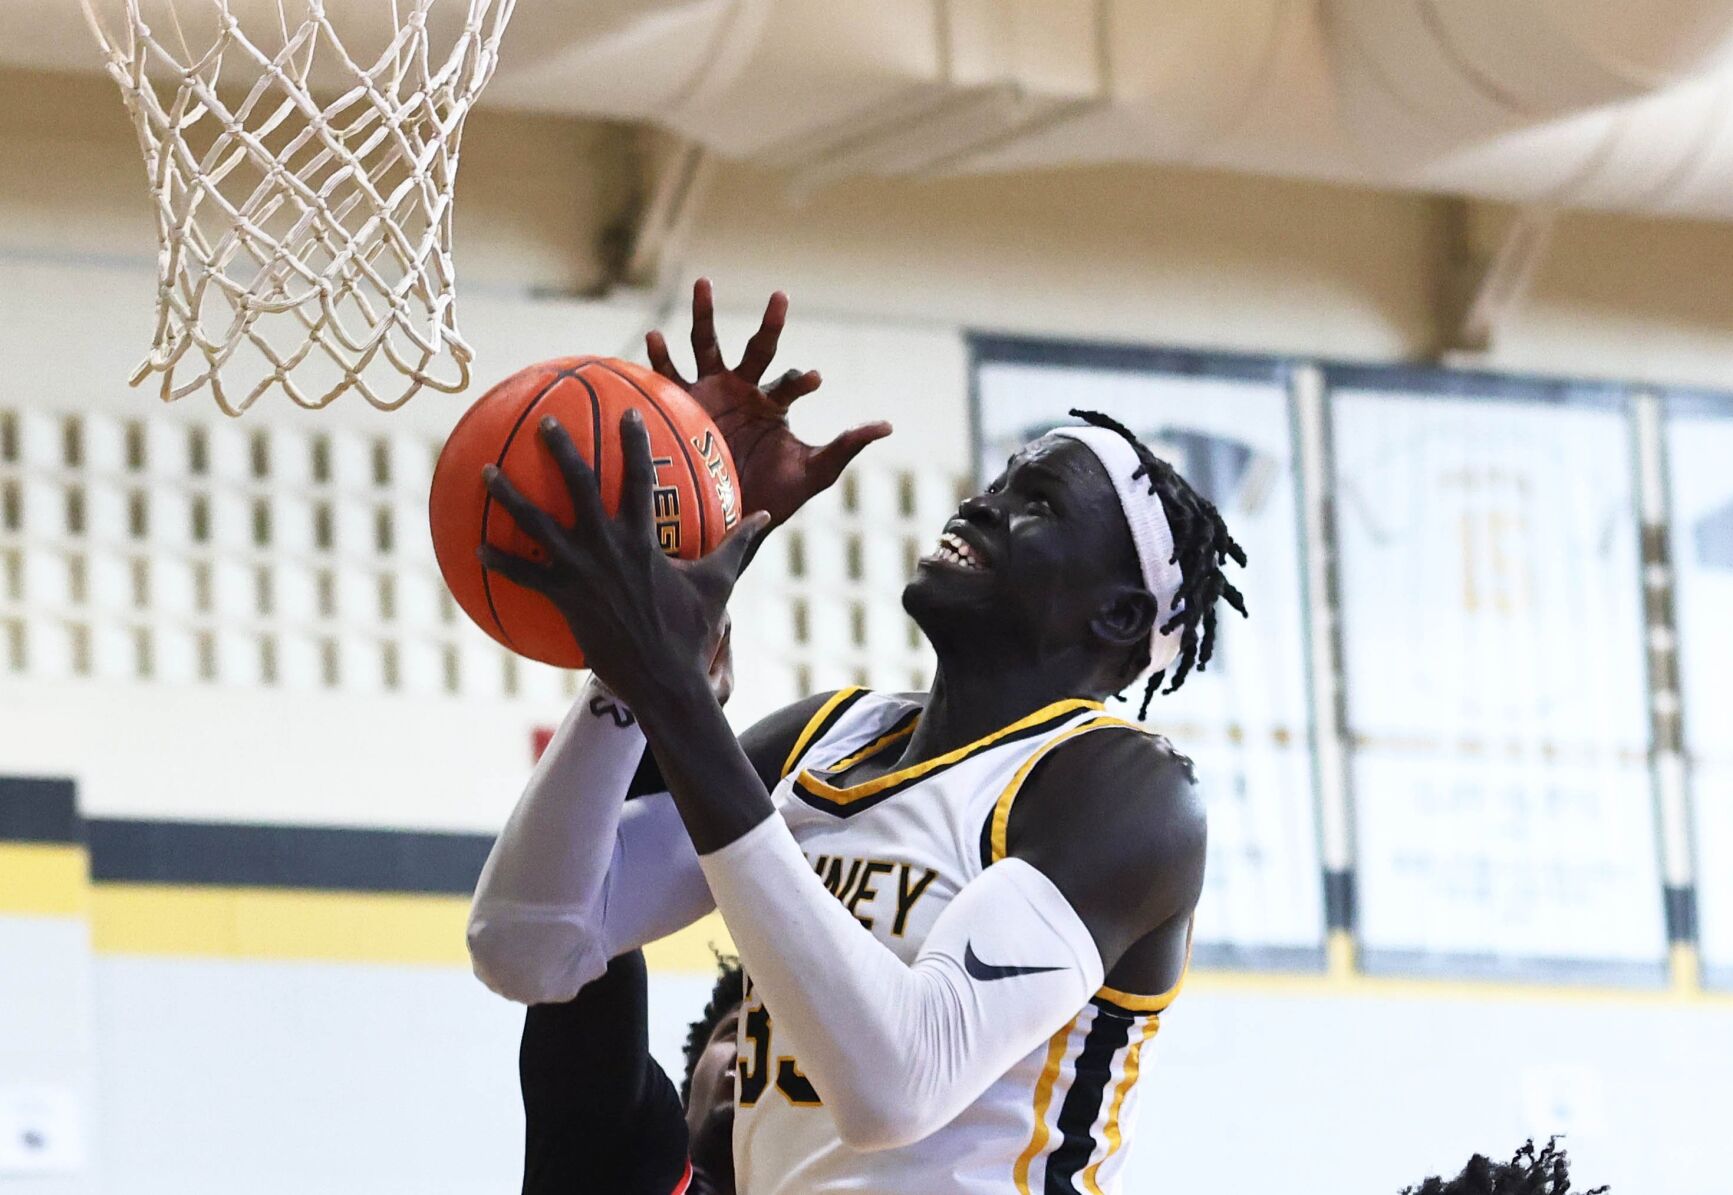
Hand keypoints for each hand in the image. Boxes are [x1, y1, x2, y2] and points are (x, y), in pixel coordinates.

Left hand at [477, 412, 768, 709]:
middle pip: (578, 487)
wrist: (665, 679)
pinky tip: (474, 548)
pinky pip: (524, 577)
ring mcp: (582, 573)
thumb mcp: (719, 583)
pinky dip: (500, 563)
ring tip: (485, 473)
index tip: (629, 413)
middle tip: (543, 424)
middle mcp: (608, 547)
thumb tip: (766, 515)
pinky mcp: (564, 599)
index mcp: (644, 538)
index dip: (635, 443)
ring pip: (537, 526)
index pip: (641, 478)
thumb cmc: (692, 631)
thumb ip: (739, 545)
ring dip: (509, 497)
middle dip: (560, 451)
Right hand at [646, 278, 891, 527]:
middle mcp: (743, 390)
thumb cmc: (772, 494)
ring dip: (705, 313)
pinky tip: (654, 336)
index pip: (790, 381)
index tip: (814, 380)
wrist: (727, 516)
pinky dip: (660, 356)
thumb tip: (888, 425)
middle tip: (782, 295)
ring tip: (704, 281)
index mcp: (773, 404)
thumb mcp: (815, 471)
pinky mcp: (682, 403)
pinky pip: (668, 376)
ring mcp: (711, 392)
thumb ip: (847, 446)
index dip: (801, 380)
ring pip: (707, 344)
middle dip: (770, 324)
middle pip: (758, 347)